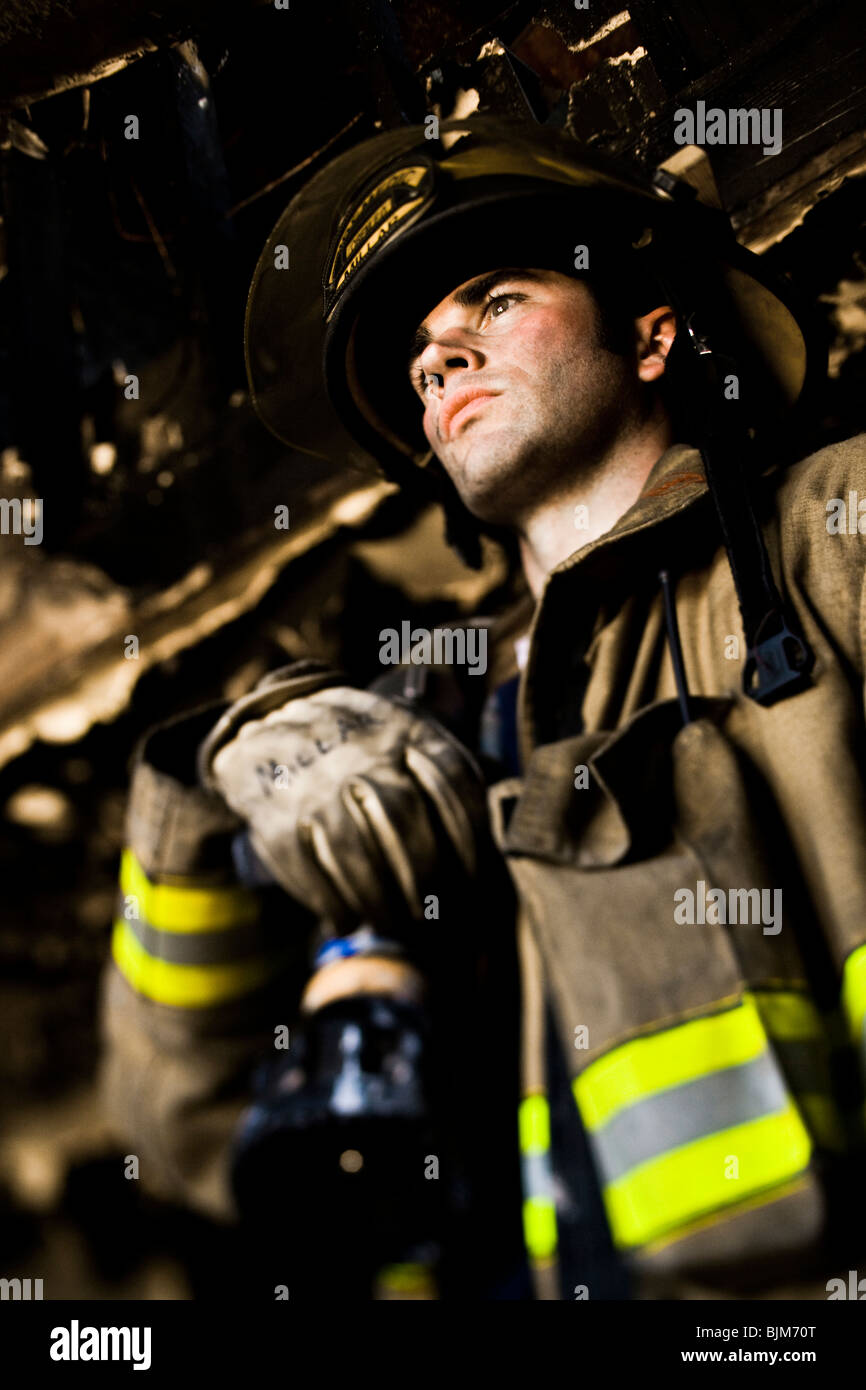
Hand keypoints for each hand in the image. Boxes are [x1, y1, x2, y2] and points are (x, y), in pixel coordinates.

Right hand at [200, 681, 486, 928]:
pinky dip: (329, 901)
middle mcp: (358, 753)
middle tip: (446, 922)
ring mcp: (312, 785)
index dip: (474, 838)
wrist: (265, 724)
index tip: (485, 883)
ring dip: (382, 900)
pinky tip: (349, 922)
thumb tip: (513, 702)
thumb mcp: (410, 718)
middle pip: (403, 822)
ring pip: (354, 850)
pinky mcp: (273, 817)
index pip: (452, 780)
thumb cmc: (362, 738)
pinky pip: (305, 866)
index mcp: (402, 728)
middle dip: (430, 880)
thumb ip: (459, 729)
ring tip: (401, 928)